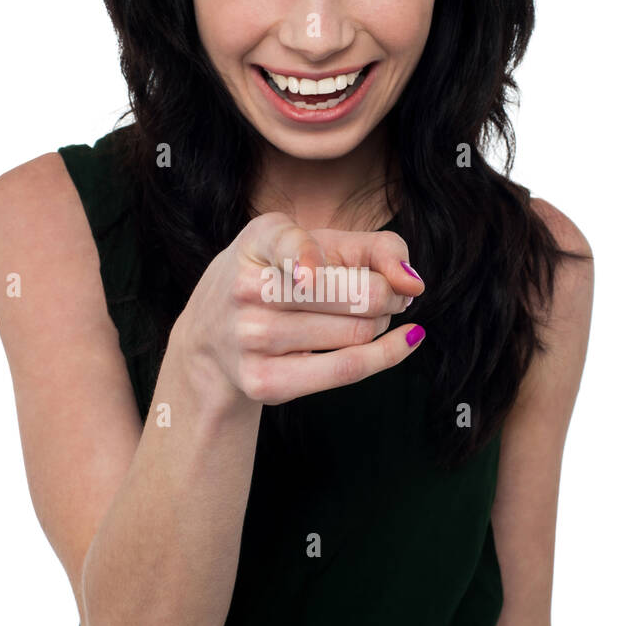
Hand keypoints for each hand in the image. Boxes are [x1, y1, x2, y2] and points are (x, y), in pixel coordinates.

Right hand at [175, 212, 426, 405]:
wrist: (213, 336)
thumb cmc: (282, 277)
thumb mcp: (319, 244)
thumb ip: (376, 248)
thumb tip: (412, 284)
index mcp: (258, 242)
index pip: (287, 246)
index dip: (303, 259)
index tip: (312, 275)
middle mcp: (247, 289)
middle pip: (354, 294)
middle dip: (389, 294)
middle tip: (390, 293)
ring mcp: (253, 339)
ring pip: (357, 333)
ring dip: (381, 323)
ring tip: (368, 316)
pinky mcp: (265, 383)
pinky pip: (347, 371)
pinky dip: (389, 355)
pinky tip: (406, 340)